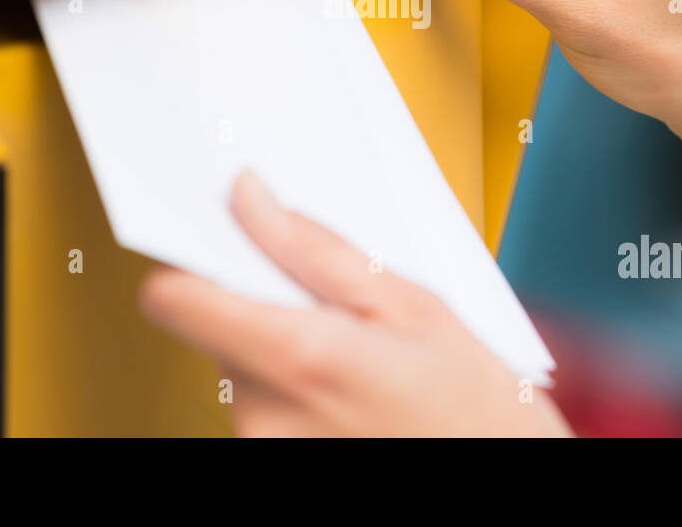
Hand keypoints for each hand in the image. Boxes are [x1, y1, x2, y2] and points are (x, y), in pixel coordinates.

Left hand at [139, 172, 571, 436]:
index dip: (187, 259)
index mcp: (298, 360)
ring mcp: (264, 449)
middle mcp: (265, 415)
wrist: (507, 483)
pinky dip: (297, 388)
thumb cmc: (479, 414)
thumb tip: (250, 200)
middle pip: (214, 326)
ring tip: (360, 354)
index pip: (174, 299)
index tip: (218, 237)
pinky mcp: (274, 469)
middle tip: (335, 300)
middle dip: (263, 301)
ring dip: (285, 347)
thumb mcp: (415, 307)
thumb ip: (317, 250)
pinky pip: (262, 405)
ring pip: (241, 365)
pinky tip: (353, 389)